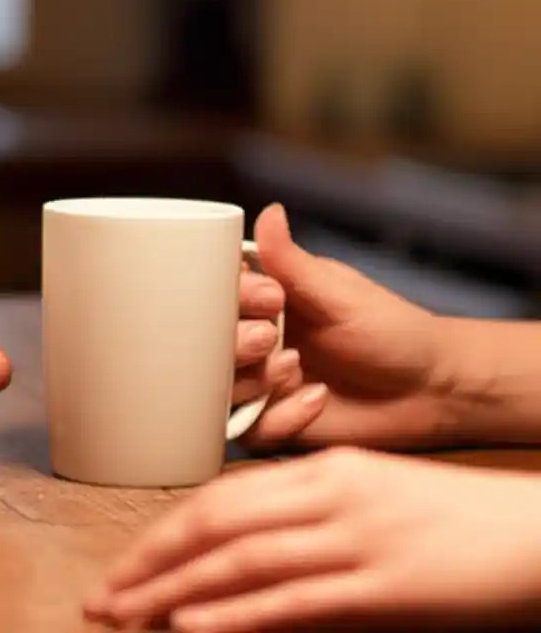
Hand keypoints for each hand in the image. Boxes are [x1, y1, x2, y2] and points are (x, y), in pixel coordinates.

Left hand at [84, 448, 540, 631]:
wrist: (538, 536)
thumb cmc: (453, 520)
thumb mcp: (371, 498)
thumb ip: (304, 514)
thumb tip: (235, 554)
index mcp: (325, 469)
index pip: (220, 497)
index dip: (163, 532)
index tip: (123, 564)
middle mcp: (331, 496)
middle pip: (215, 524)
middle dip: (149, 562)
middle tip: (102, 597)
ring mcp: (356, 540)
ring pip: (241, 560)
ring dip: (173, 590)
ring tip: (125, 615)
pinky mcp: (385, 588)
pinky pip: (294, 599)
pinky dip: (237, 613)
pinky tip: (192, 624)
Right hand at [232, 204, 451, 450]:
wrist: (433, 389)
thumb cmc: (393, 330)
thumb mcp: (339, 293)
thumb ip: (292, 262)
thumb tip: (269, 211)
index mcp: (263, 304)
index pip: (218, 295)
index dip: (229, 298)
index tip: (266, 299)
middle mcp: (255, 343)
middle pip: (208, 346)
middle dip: (235, 344)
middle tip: (270, 340)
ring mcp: (260, 385)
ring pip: (221, 390)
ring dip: (253, 382)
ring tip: (296, 369)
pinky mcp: (274, 425)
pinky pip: (252, 430)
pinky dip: (281, 418)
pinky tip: (316, 400)